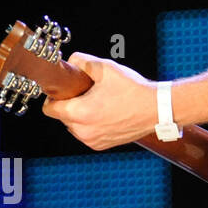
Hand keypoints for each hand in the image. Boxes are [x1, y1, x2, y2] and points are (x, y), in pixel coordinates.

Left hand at [41, 53, 157, 149]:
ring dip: (80, 116)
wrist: (157, 109)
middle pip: (62, 117)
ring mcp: (92, 140)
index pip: (49, 109)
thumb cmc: (134, 90)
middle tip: (88, 94)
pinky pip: (87, 134)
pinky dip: (92, 125)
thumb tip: (71, 62)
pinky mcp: (101, 145)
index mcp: (80, 112)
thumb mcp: (106, 68)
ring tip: (100, 104)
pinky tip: (107, 114)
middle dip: (71, 105)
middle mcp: (83, 130)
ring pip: (74, 126)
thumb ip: (82, 61)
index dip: (54, 97)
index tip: (66, 91)